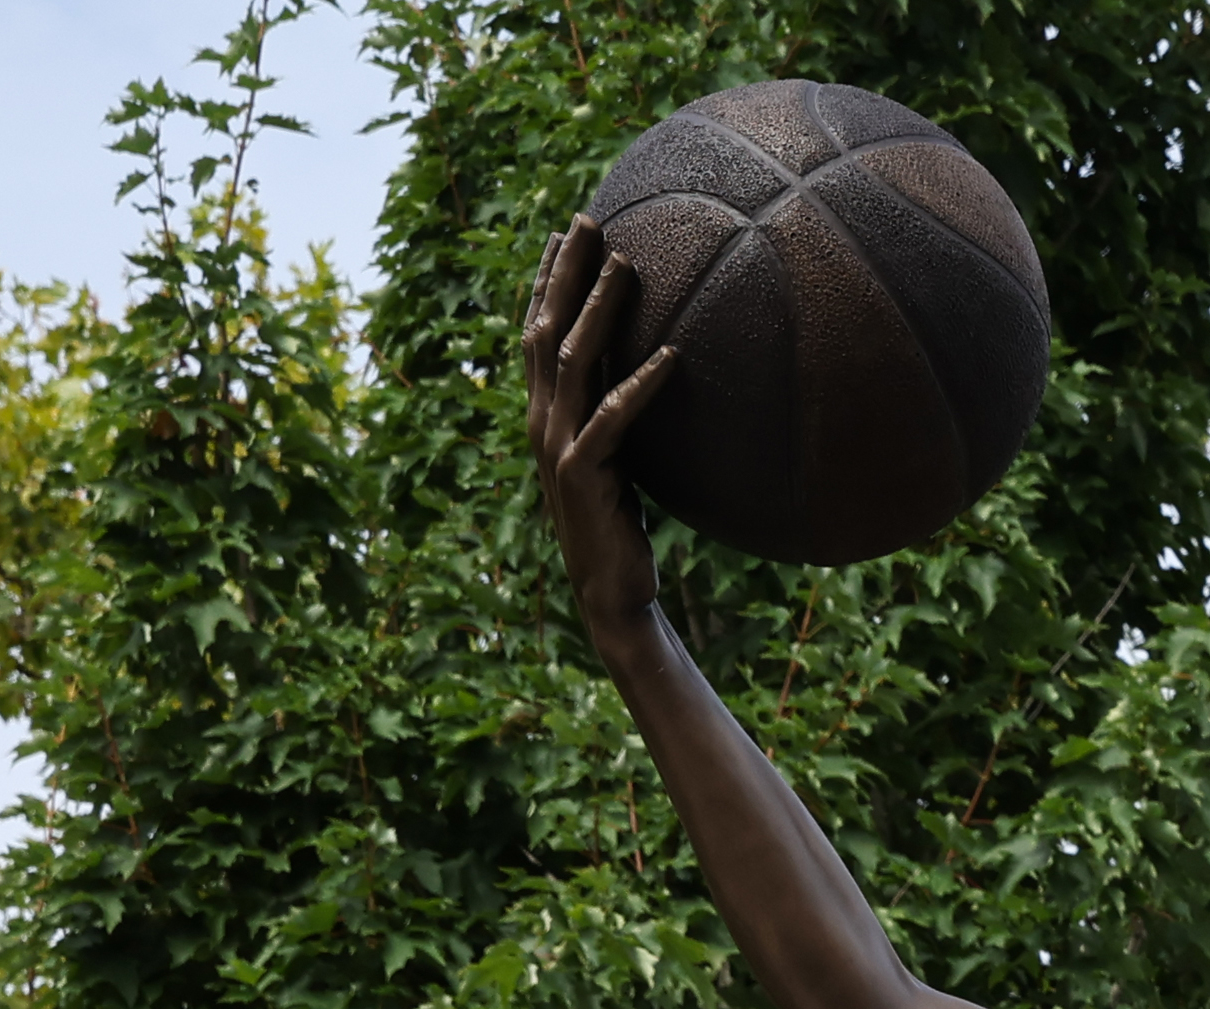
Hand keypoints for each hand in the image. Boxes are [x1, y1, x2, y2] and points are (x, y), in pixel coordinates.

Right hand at [519, 218, 679, 639]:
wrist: (610, 589)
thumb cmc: (617, 521)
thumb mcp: (612, 455)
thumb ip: (613, 413)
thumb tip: (646, 370)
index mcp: (544, 412)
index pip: (537, 331)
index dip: (547, 279)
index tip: (567, 232)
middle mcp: (542, 420)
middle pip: (546, 329)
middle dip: (565, 272)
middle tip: (588, 219)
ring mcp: (559, 446)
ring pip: (574, 361)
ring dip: (599, 309)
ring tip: (628, 265)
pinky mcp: (586, 474)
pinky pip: (615, 418)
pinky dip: (643, 384)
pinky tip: (672, 356)